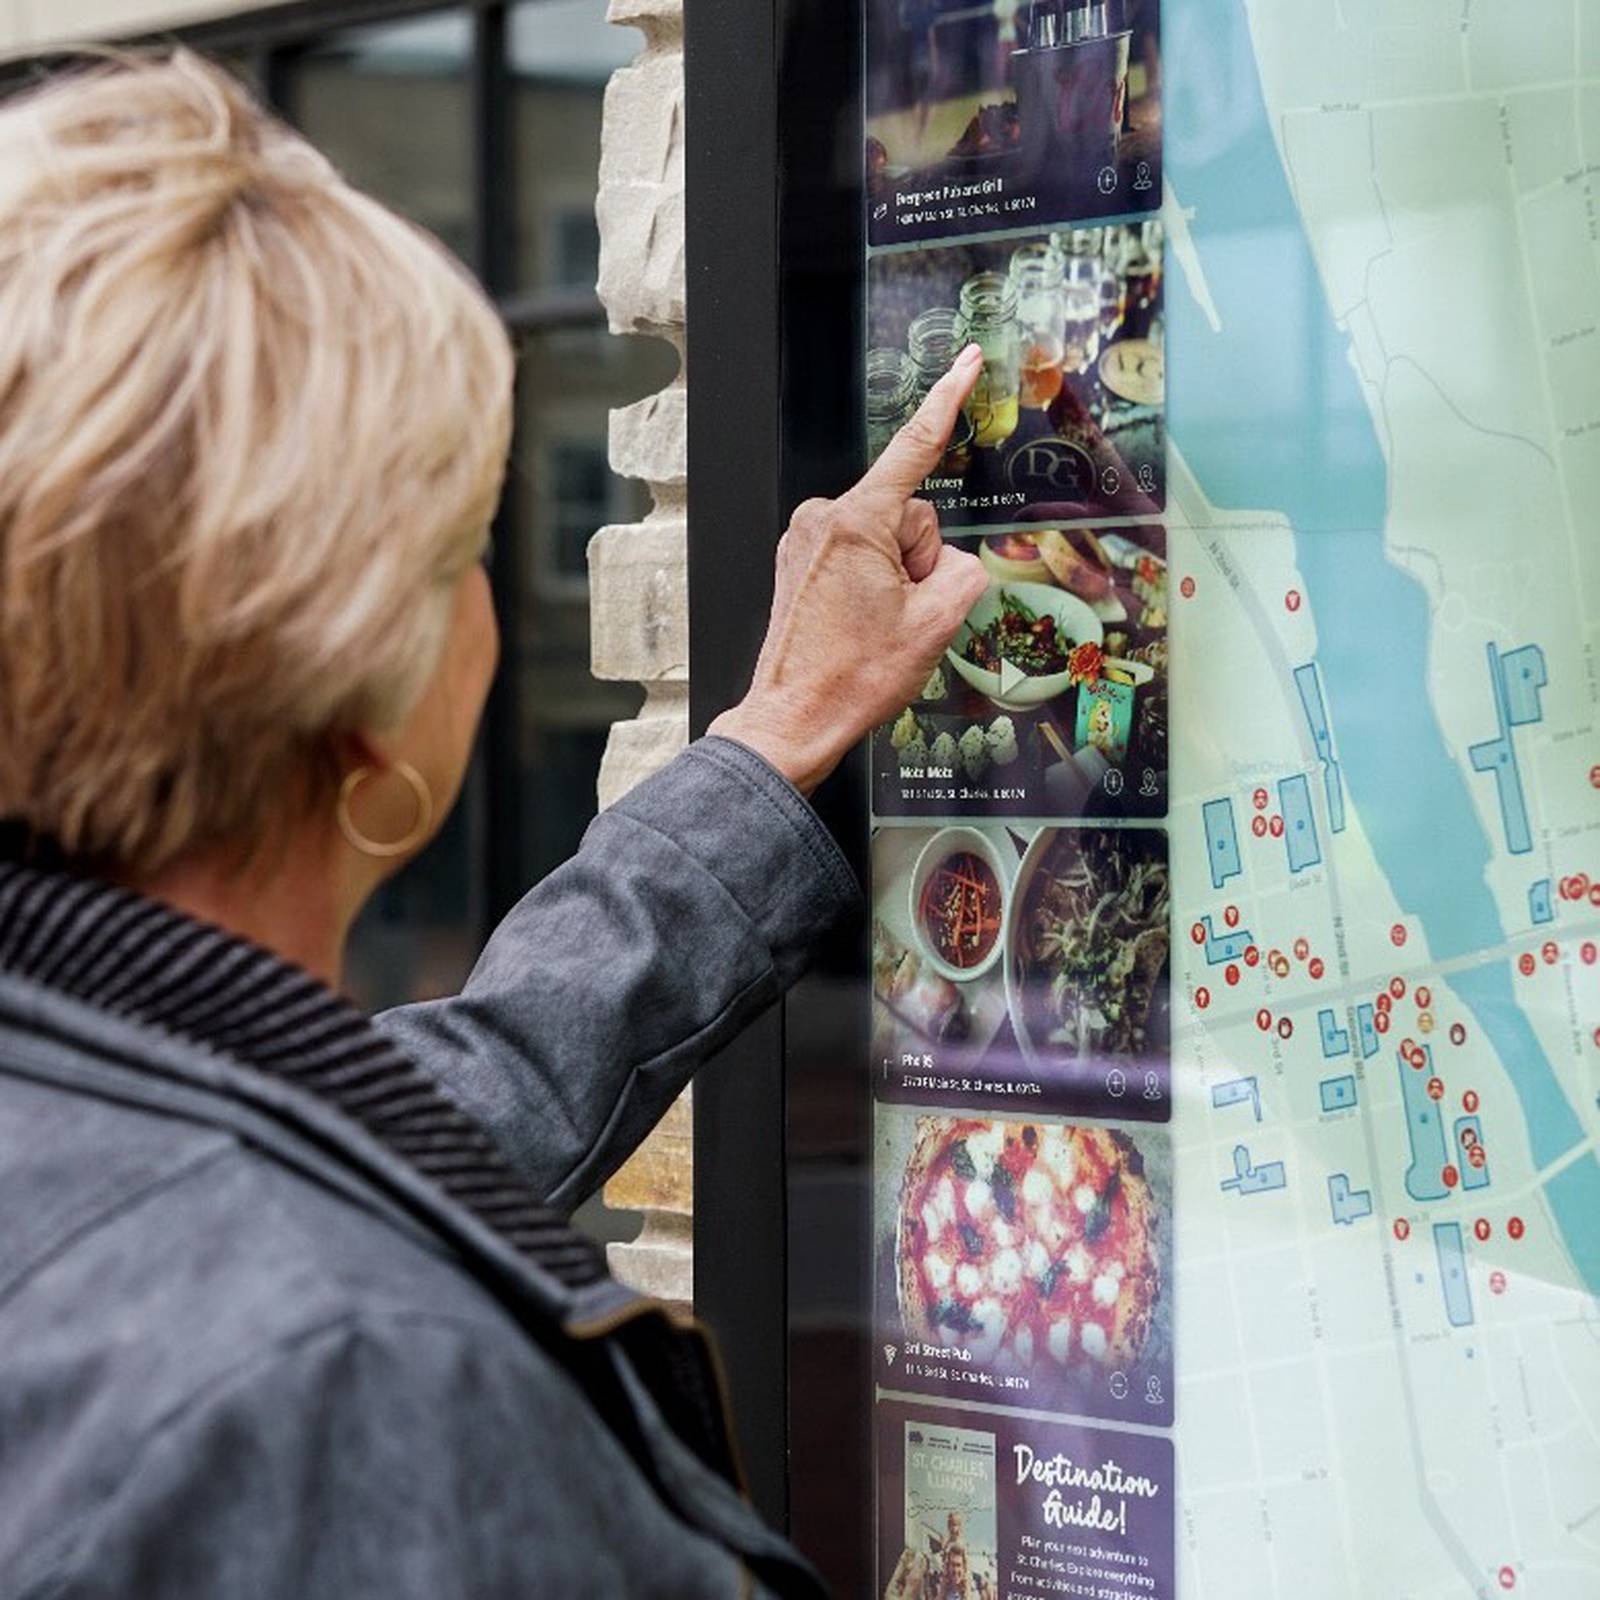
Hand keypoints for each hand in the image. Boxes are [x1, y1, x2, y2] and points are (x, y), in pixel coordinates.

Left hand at [709, 345, 988, 795]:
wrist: (793, 719)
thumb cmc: (850, 678)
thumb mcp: (936, 623)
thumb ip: (963, 573)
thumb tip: (947, 566)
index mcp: (856, 522)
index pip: (914, 447)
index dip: (947, 401)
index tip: (964, 362)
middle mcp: (822, 520)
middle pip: (908, 517)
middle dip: (917, 562)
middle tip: (898, 615)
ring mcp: (805, 540)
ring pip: (884, 540)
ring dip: (893, 579)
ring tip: (871, 626)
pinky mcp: (799, 562)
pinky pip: (858, 557)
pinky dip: (870, 585)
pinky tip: (856, 624)